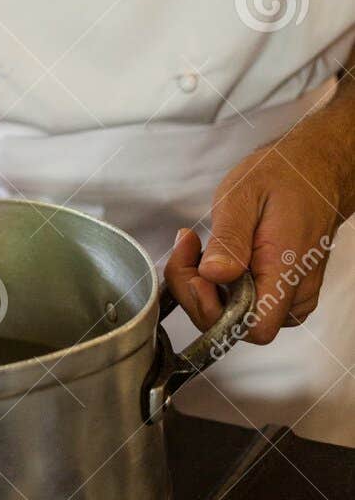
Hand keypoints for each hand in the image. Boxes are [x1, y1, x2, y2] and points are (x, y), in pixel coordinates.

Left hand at [165, 118, 352, 343]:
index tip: (196, 274)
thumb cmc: (282, 178)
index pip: (253, 327)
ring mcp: (290, 295)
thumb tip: (214, 275)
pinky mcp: (281, 291)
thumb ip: (230, 238)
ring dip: (205, 288)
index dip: (215, 311)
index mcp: (287, 270)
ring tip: (197, 246)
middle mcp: (294, 293)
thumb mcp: (245, 196)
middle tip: (186, 248)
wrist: (312, 172)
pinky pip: (244, 304)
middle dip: (198, 292)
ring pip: (237, 317)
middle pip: (237, 326)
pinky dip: (219, 285)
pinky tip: (212, 256)